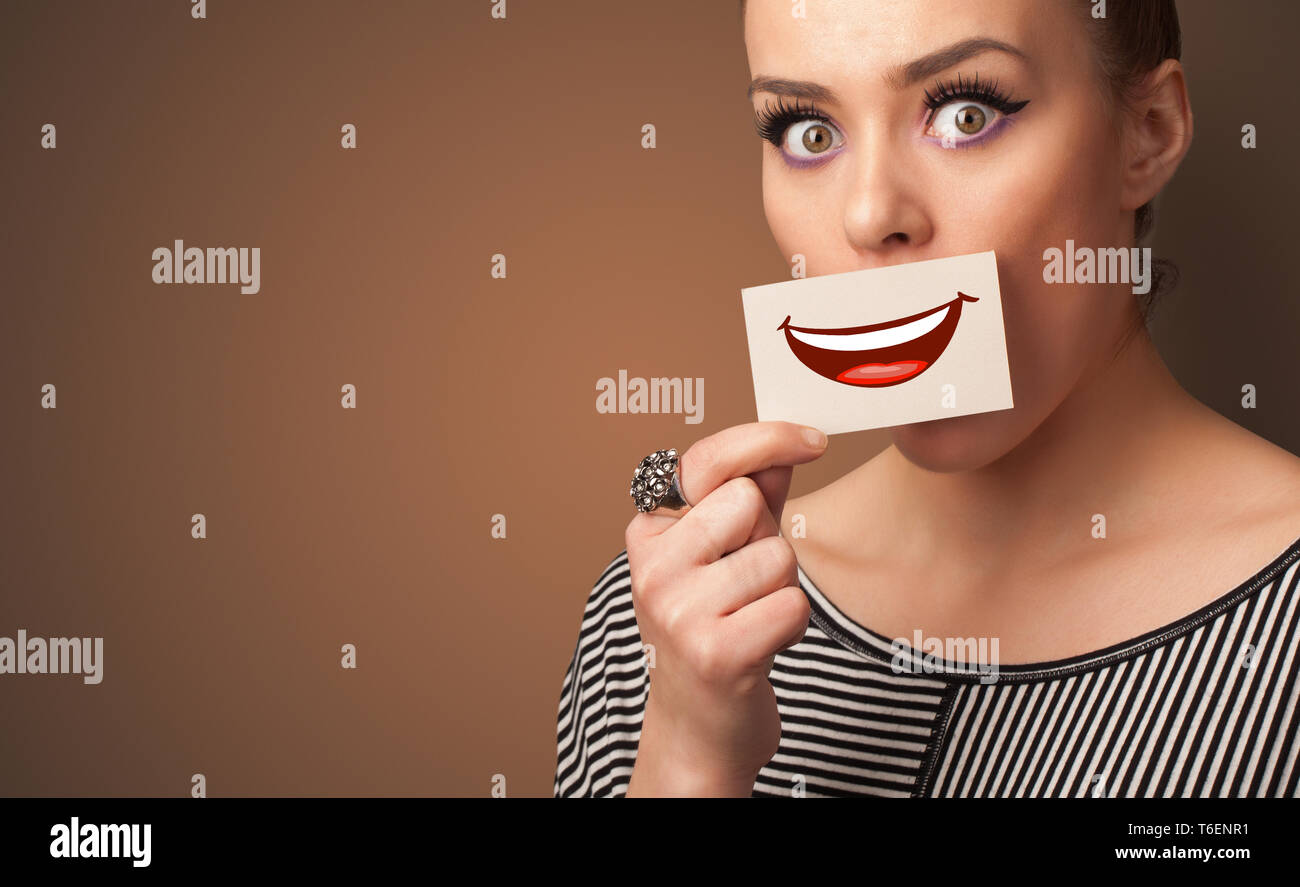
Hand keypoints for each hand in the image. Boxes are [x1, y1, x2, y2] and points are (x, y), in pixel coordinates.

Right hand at [623, 421, 829, 795]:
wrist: (698, 730)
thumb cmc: (717, 632)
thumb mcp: (727, 557)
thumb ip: (754, 500)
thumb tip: (784, 448)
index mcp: (649, 534)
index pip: (707, 462)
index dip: (764, 440)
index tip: (812, 440)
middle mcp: (652, 567)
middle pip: (749, 504)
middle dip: (768, 538)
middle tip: (746, 584)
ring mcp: (677, 610)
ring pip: (777, 557)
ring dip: (781, 590)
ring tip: (749, 619)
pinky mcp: (715, 651)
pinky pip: (792, 606)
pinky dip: (790, 628)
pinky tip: (760, 648)